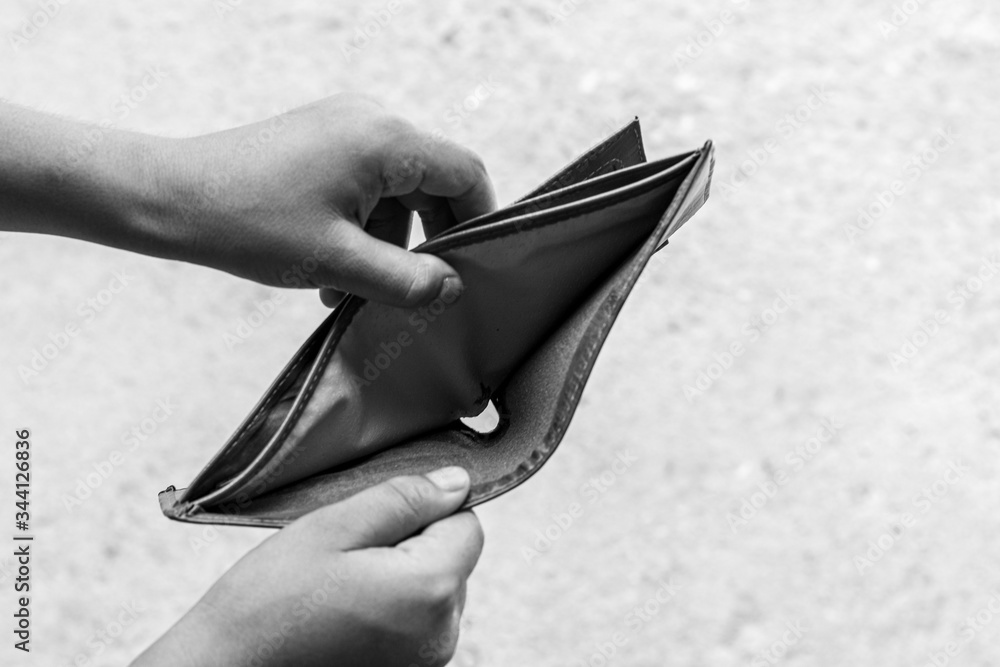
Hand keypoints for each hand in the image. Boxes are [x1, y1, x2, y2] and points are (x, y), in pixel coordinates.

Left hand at [0, 95, 496, 307]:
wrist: (170, 198)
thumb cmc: (250, 224)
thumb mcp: (337, 263)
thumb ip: (406, 279)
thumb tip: (452, 289)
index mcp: (385, 140)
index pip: (465, 173)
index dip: (478, 222)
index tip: (473, 268)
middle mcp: (371, 121)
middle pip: (432, 181)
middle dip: (429, 239)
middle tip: (420, 288)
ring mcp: (343, 127)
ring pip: (397, 189)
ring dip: (390, 241)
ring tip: (360, 289)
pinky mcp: (320, 141)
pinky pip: (365, 184)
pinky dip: (363, 227)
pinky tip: (336, 269)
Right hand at [133, 467, 483, 665]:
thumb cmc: (267, 603)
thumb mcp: (332, 528)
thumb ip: (403, 500)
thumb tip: (457, 482)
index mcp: (431, 590)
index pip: (467, 524)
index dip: (425, 508)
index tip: (375, 519)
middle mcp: (442, 633)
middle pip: (453, 559)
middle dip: (411, 544)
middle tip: (347, 553)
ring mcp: (427, 662)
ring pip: (434, 590)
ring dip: (398, 577)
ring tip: (338, 586)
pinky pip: (416, 623)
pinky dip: (389, 609)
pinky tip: (342, 613)